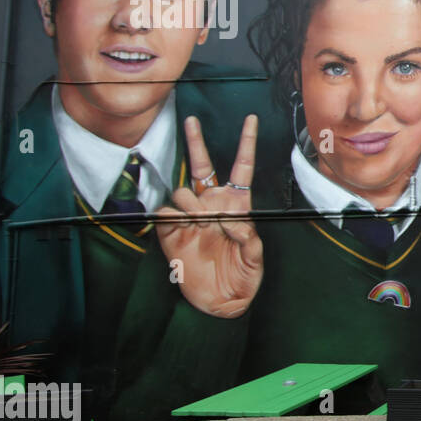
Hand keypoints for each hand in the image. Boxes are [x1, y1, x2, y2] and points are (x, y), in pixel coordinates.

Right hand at [155, 115, 262, 318]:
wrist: (220, 301)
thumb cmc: (244, 278)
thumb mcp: (255, 260)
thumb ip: (250, 239)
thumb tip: (235, 222)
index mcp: (237, 206)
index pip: (242, 168)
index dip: (245, 143)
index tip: (250, 119)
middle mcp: (213, 205)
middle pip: (202, 166)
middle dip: (195, 141)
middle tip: (191, 120)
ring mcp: (191, 217)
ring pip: (182, 191)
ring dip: (190, 202)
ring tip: (200, 222)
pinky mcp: (172, 232)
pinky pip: (165, 214)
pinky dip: (172, 217)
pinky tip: (182, 227)